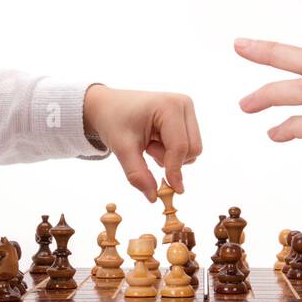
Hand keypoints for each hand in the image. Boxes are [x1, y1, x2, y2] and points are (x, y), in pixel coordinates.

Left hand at [82, 85, 202, 202]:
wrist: (109, 106)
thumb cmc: (114, 121)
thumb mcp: (122, 149)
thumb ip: (138, 174)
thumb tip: (154, 197)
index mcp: (169, 106)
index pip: (180, 146)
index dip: (175, 170)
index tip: (173, 190)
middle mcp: (183, 104)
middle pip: (193, 149)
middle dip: (170, 159)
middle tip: (146, 149)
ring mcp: (187, 109)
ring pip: (193, 150)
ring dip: (171, 156)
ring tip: (149, 143)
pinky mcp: (187, 117)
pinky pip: (189, 146)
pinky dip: (173, 152)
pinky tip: (156, 141)